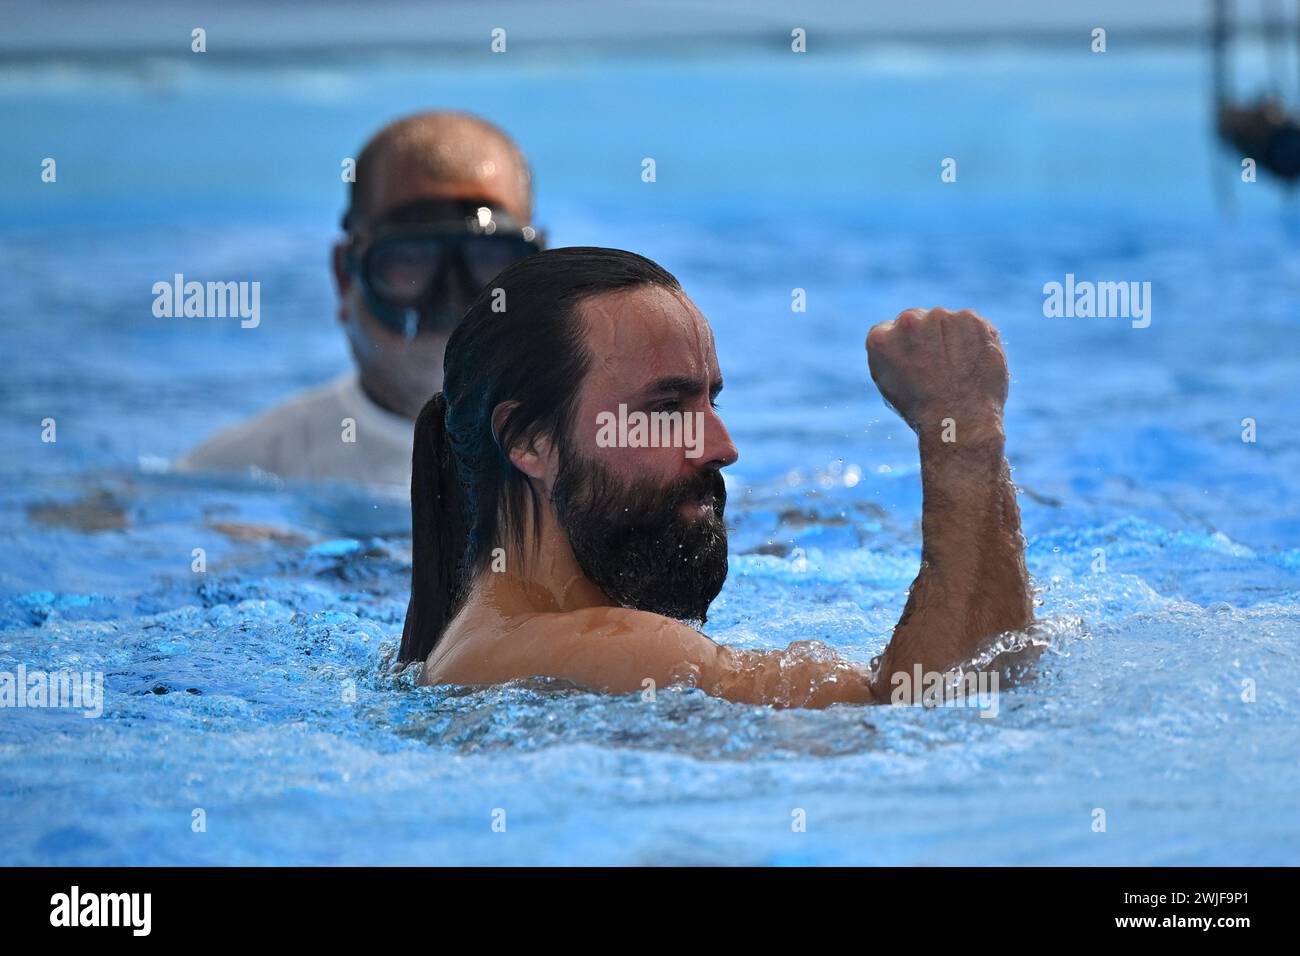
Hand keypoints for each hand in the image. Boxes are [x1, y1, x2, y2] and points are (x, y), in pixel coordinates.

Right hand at [866, 308, 1008, 438]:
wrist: (958, 420)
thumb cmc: (921, 411)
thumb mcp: (890, 385)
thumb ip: (893, 355)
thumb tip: (906, 343)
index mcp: (880, 338)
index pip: (890, 330)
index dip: (904, 348)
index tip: (914, 364)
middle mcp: (908, 321)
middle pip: (917, 320)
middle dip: (927, 338)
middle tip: (938, 368)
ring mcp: (941, 317)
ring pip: (946, 322)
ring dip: (951, 338)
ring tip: (958, 370)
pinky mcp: (970, 319)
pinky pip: (971, 325)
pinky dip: (974, 340)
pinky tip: (973, 364)